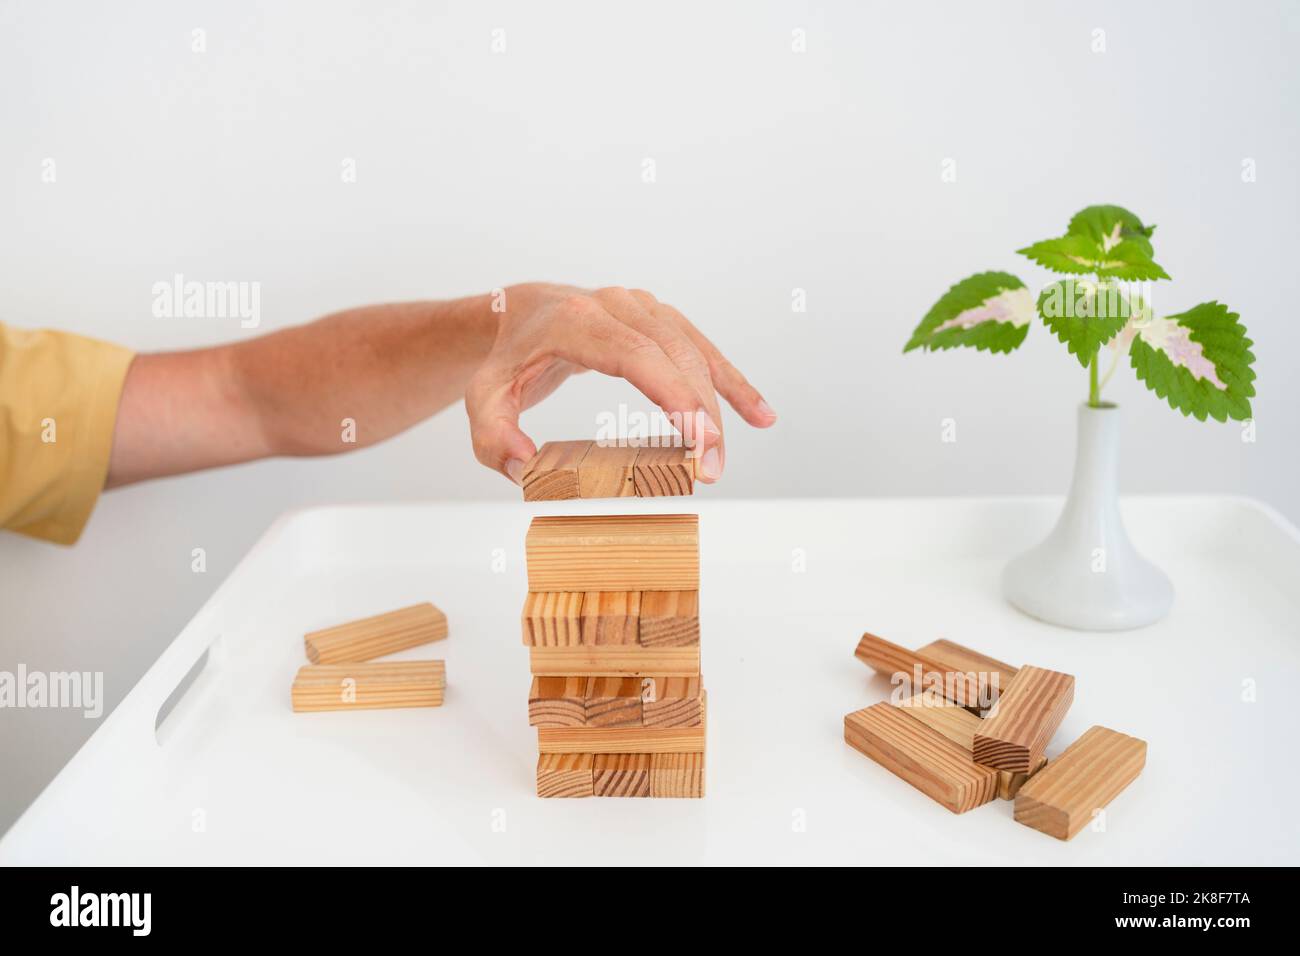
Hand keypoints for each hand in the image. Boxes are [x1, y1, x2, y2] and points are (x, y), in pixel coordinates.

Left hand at [464, 283, 775, 483]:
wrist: (521, 313)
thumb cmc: (507, 360)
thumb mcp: (484, 398)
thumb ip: (493, 436)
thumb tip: (524, 468)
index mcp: (576, 319)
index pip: (635, 354)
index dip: (672, 394)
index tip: (697, 438)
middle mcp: (616, 304)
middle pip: (672, 357)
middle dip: (699, 415)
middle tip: (709, 469)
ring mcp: (643, 307)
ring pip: (693, 353)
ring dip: (718, 406)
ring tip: (722, 458)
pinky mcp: (662, 319)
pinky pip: (704, 348)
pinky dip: (732, 382)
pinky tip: (759, 415)